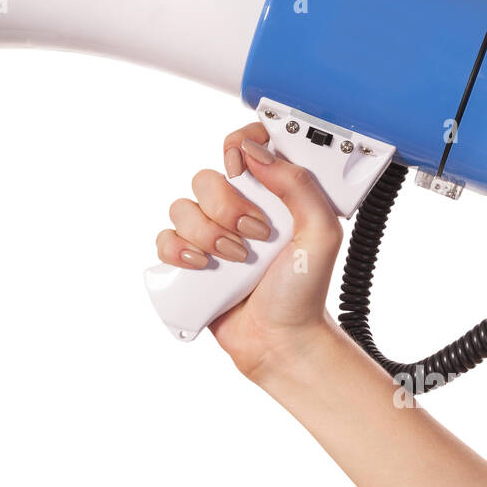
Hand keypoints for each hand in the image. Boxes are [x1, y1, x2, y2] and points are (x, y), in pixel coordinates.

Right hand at [154, 122, 343, 382]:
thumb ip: (300, 186)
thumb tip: (260, 154)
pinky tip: (203, 267)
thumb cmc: (303, 293)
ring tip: (234, 260)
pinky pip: (165, 239)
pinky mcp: (190, 260)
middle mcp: (238, 209)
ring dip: (206, 234)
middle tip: (254, 234)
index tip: (243, 165)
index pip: (244, 147)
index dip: (237, 145)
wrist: (280, 340)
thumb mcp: (322, 234)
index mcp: (271, 195)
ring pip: (182, 208)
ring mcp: (211, 234)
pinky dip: (179, 251)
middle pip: (207, 178)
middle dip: (227, 207)